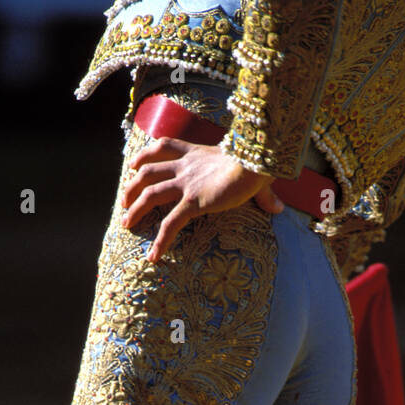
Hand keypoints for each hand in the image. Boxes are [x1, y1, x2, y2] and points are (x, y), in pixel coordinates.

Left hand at [121, 137, 284, 261]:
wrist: (256, 161)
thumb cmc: (258, 165)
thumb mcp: (256, 177)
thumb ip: (263, 195)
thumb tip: (280, 207)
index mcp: (196, 153)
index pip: (164, 147)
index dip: (145, 154)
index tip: (134, 164)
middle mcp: (186, 166)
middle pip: (148, 170)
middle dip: (132, 185)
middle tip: (124, 201)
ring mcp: (187, 184)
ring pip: (150, 194)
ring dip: (134, 209)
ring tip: (126, 224)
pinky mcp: (193, 202)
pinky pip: (170, 224)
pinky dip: (159, 242)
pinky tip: (153, 257)